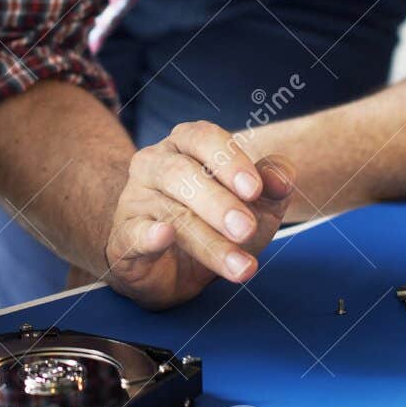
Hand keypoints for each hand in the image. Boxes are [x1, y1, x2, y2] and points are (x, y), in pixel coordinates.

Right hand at [103, 121, 294, 309]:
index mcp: (186, 144)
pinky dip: (148, 235)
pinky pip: (133, 233)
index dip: (230, 161)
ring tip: (240, 265)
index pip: (204, 138)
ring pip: (170, 213)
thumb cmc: (216, 223)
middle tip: (247, 229)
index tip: (255, 189)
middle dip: (219, 203)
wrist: (171, 268)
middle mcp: (155, 164)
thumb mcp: (255, 204)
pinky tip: (164, 235)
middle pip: (183, 174)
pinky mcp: (122, 236)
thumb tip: (283, 178)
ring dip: (208, 240)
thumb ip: (272, 184)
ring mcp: (135, 199)